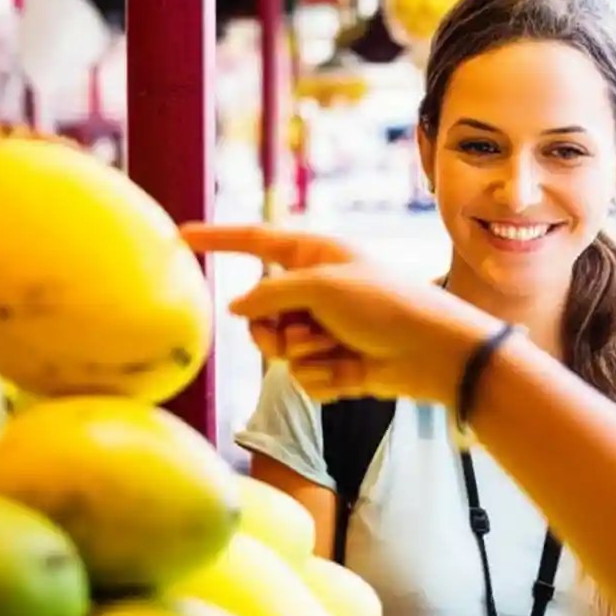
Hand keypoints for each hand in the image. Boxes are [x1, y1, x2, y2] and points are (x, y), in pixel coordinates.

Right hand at [181, 224, 503, 405]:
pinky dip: (325, 379)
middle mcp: (316, 289)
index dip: (218, 239)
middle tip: (305, 333)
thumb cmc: (387, 305)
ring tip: (342, 349)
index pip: (255, 242)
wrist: (435, 353)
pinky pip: (303, 379)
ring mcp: (325, 329)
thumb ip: (271, 294)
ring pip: (279, 352)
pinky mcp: (335, 365)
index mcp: (315, 255)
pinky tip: (356, 373)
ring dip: (305, 355)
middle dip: (272, 331)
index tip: (181, 236)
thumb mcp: (322, 287)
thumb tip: (236, 306)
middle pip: (258, 313)